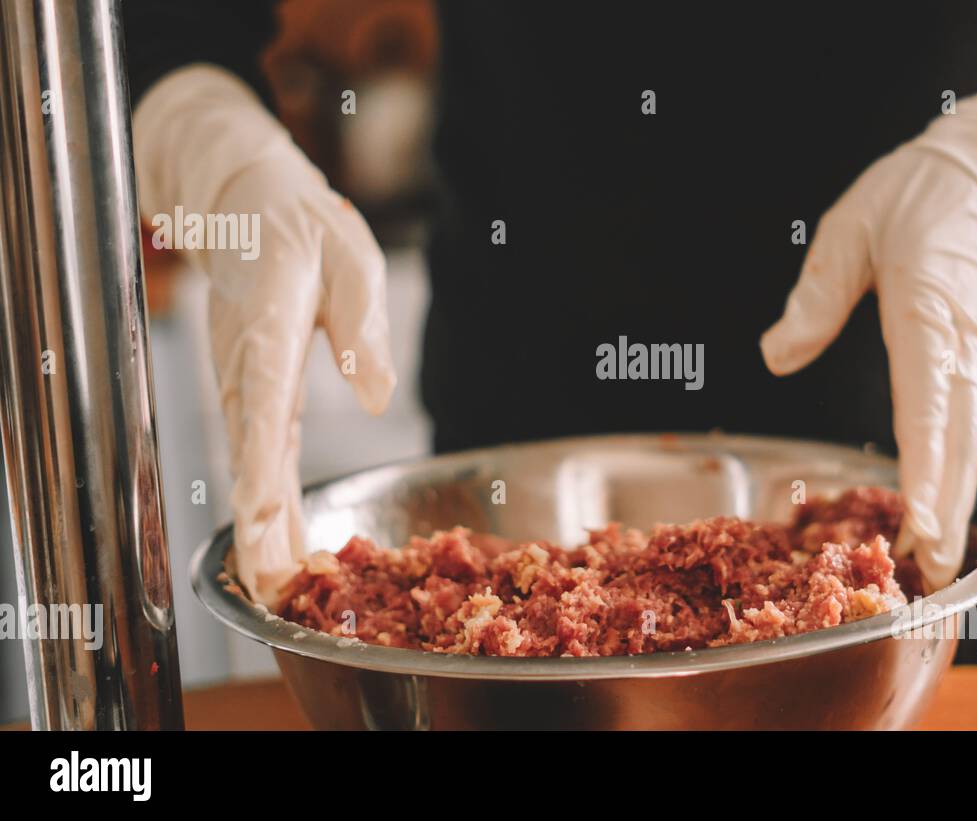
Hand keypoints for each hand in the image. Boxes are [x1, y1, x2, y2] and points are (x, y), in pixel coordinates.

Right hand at [134, 66, 395, 602]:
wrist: (247, 206)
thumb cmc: (304, 230)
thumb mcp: (350, 261)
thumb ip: (359, 326)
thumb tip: (376, 394)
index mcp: (267, 332)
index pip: (263, 412)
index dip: (262, 475)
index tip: (263, 526)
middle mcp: (246, 368)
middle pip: (250, 458)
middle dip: (259, 530)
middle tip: (275, 593)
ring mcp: (243, 384)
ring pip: (252, 465)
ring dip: (262, 529)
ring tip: (280, 591)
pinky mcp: (253, 393)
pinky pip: (260, 455)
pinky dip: (267, 502)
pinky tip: (283, 544)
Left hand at [761, 26, 976, 590]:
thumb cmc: (921, 195)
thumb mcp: (852, 227)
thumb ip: (817, 295)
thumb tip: (776, 355)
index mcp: (927, 309)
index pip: (924, 403)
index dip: (923, 471)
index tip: (920, 524)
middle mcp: (960, 345)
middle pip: (956, 443)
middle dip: (945, 514)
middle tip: (930, 578)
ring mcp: (976, 357)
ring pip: (966, 441)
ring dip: (953, 504)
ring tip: (935, 566)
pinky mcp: (975, 361)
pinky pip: (965, 424)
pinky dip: (953, 471)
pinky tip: (937, 510)